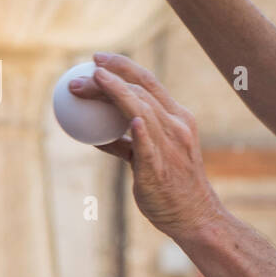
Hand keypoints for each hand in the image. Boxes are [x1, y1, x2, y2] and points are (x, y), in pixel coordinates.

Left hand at [73, 53, 222, 239]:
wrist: (195, 216)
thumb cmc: (172, 187)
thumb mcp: (154, 157)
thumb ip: (130, 142)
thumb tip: (98, 136)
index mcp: (179, 118)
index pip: (149, 83)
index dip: (123, 66)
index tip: (98, 60)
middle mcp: (177, 127)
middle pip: (140, 92)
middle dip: (109, 77)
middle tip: (80, 74)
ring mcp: (171, 146)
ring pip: (141, 110)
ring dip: (112, 94)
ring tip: (85, 86)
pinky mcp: (160, 168)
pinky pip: (147, 146)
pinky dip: (140, 132)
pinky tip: (128, 120)